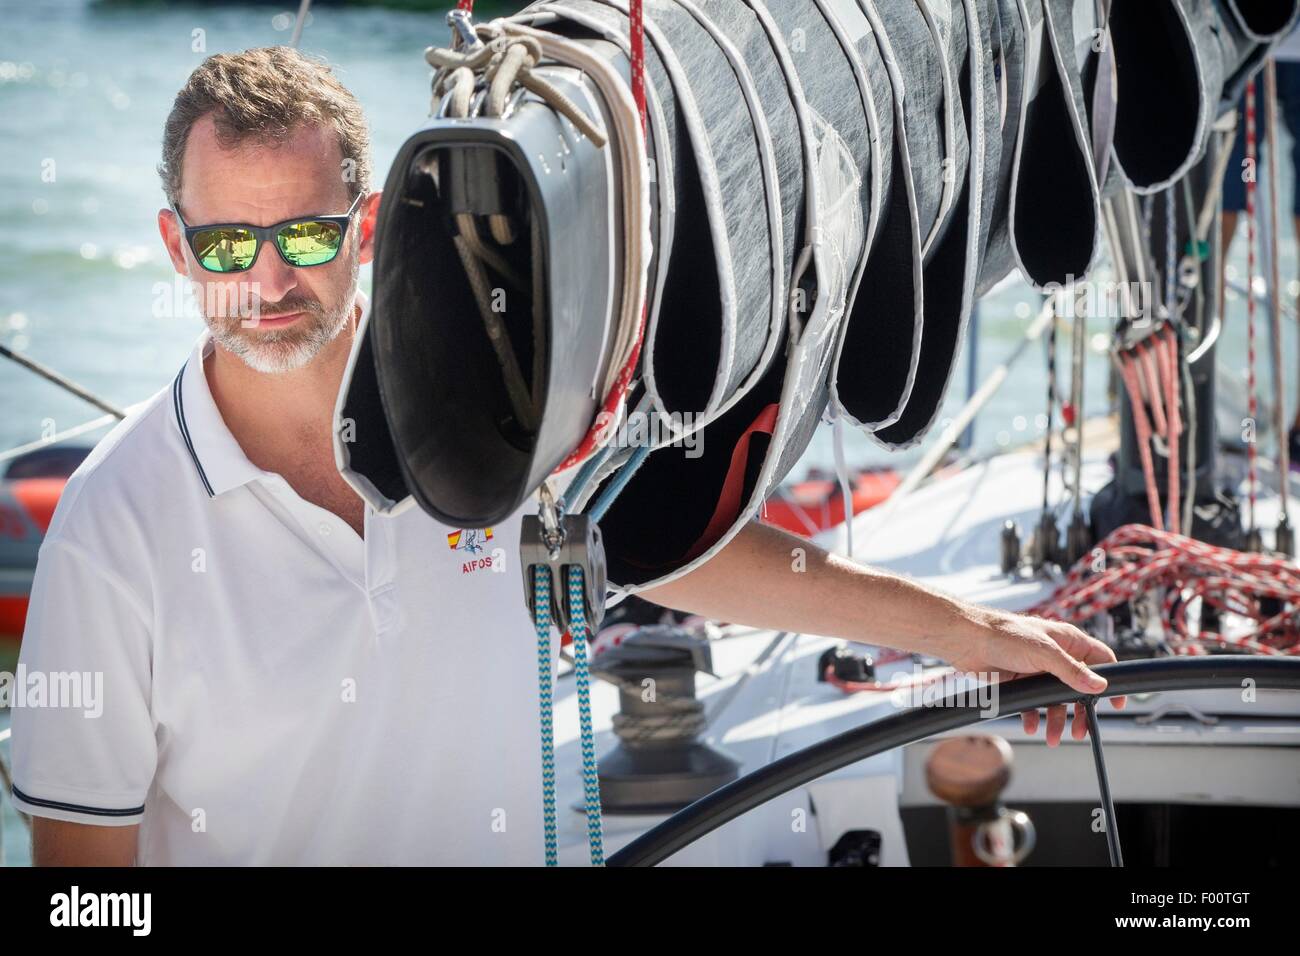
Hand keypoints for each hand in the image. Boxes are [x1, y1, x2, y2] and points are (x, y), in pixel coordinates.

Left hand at [940, 607, 1126, 745]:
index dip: (1111, 680)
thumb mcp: (1044, 653)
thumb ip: (1072, 671)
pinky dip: (1034, 716)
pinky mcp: (1021, 680)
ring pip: (1055, 699)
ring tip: (1052, 737)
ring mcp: (1038, 669)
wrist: (967, 640)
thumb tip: (1099, 685)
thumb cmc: (1003, 635)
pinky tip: (1031, 726)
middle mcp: (1056, 655)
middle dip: (1080, 710)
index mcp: (1068, 641)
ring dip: (1056, 719)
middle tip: (1081, 730)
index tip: (1116, 702)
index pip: (1101, 660)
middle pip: (1079, 687)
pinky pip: (1034, 703)